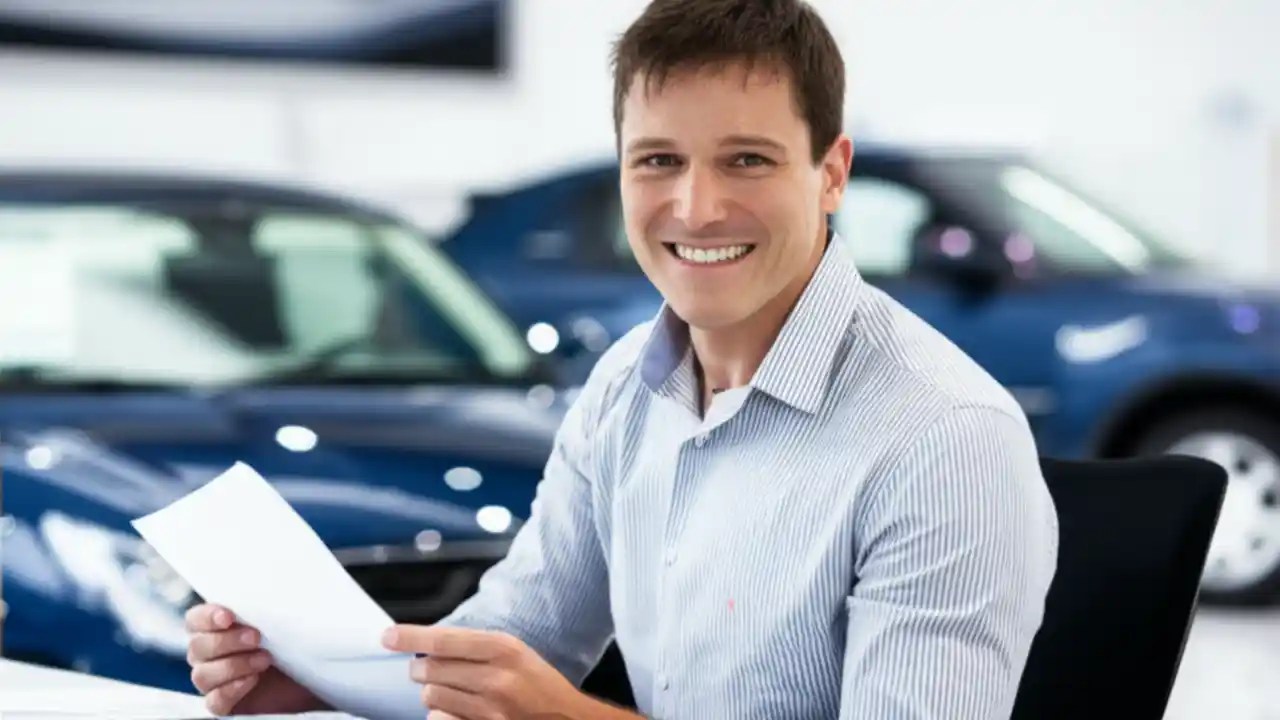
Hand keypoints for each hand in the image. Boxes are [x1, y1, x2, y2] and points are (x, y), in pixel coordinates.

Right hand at [185, 603, 328, 715]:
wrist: (310, 672)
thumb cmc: (291, 639)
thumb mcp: (282, 617)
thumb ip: (266, 605)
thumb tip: (274, 582)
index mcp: (213, 627)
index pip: (195, 619)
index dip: (207, 617)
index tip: (228, 616)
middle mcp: (207, 652)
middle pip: (198, 646)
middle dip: (227, 641)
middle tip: (256, 637)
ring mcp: (213, 679)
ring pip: (203, 674)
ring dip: (234, 665)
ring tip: (264, 659)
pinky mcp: (224, 702)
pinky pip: (214, 701)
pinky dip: (231, 690)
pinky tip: (252, 680)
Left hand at [383, 625, 593, 719]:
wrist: (566, 719)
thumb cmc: (538, 684)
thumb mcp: (515, 652)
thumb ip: (476, 646)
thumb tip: (429, 644)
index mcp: (504, 650)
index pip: (444, 639)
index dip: (410, 637)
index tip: (387, 636)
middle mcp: (496, 679)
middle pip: (431, 669)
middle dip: (421, 669)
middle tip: (426, 669)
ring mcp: (490, 710)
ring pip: (431, 697)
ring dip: (432, 693)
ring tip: (450, 692)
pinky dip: (439, 714)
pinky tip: (453, 711)